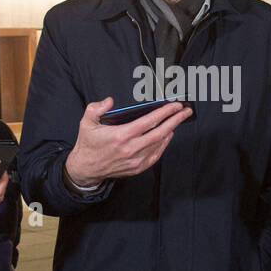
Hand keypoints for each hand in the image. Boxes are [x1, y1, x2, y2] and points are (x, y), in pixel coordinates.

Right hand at [64, 97, 192, 182]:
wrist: (85, 169)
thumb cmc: (88, 145)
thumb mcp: (87, 122)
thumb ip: (97, 108)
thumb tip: (110, 101)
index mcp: (121, 135)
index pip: (149, 121)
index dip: (165, 112)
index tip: (175, 105)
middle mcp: (130, 149)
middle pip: (160, 132)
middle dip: (175, 120)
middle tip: (185, 111)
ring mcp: (135, 160)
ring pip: (159, 144)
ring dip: (170, 131)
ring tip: (177, 120)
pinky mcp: (136, 168)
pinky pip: (155, 155)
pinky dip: (163, 145)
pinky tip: (167, 136)